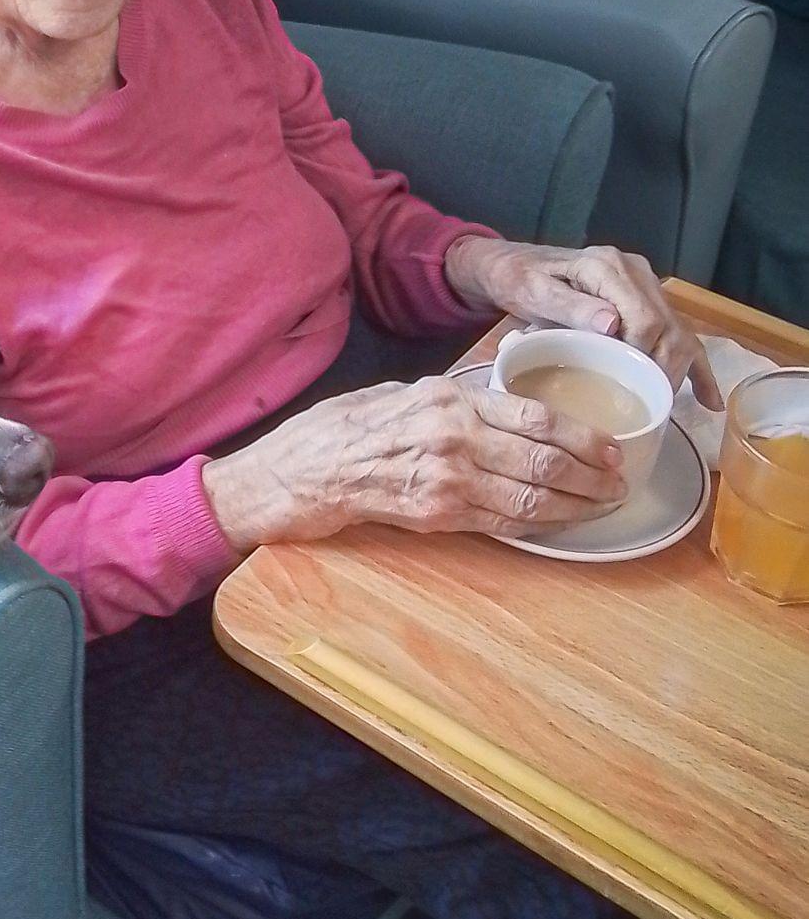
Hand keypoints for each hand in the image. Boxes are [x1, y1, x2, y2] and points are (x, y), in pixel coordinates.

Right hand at [202, 374, 627, 550]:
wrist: (301, 471)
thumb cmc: (347, 428)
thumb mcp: (406, 392)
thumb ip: (457, 399)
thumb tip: (506, 402)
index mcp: (449, 398)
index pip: (536, 415)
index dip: (583, 436)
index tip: (611, 447)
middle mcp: (453, 436)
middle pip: (543, 458)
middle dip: (589, 475)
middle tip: (618, 483)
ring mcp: (444, 478)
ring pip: (529, 496)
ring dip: (573, 506)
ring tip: (600, 507)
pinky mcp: (433, 514)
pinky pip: (499, 522)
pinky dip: (536, 526)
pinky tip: (557, 524)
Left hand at [445, 236, 719, 406]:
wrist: (511, 265)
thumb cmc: (516, 280)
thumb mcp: (533, 291)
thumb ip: (570, 306)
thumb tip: (613, 324)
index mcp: (608, 268)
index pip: (646, 319)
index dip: (644, 357)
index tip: (631, 389)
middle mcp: (636, 273)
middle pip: (670, 328)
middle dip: (665, 371)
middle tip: (648, 407)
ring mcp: (645, 286)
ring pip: (679, 332)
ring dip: (682, 371)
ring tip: (674, 407)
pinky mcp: (646, 300)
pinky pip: (678, 334)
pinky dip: (695, 367)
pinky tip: (708, 400)